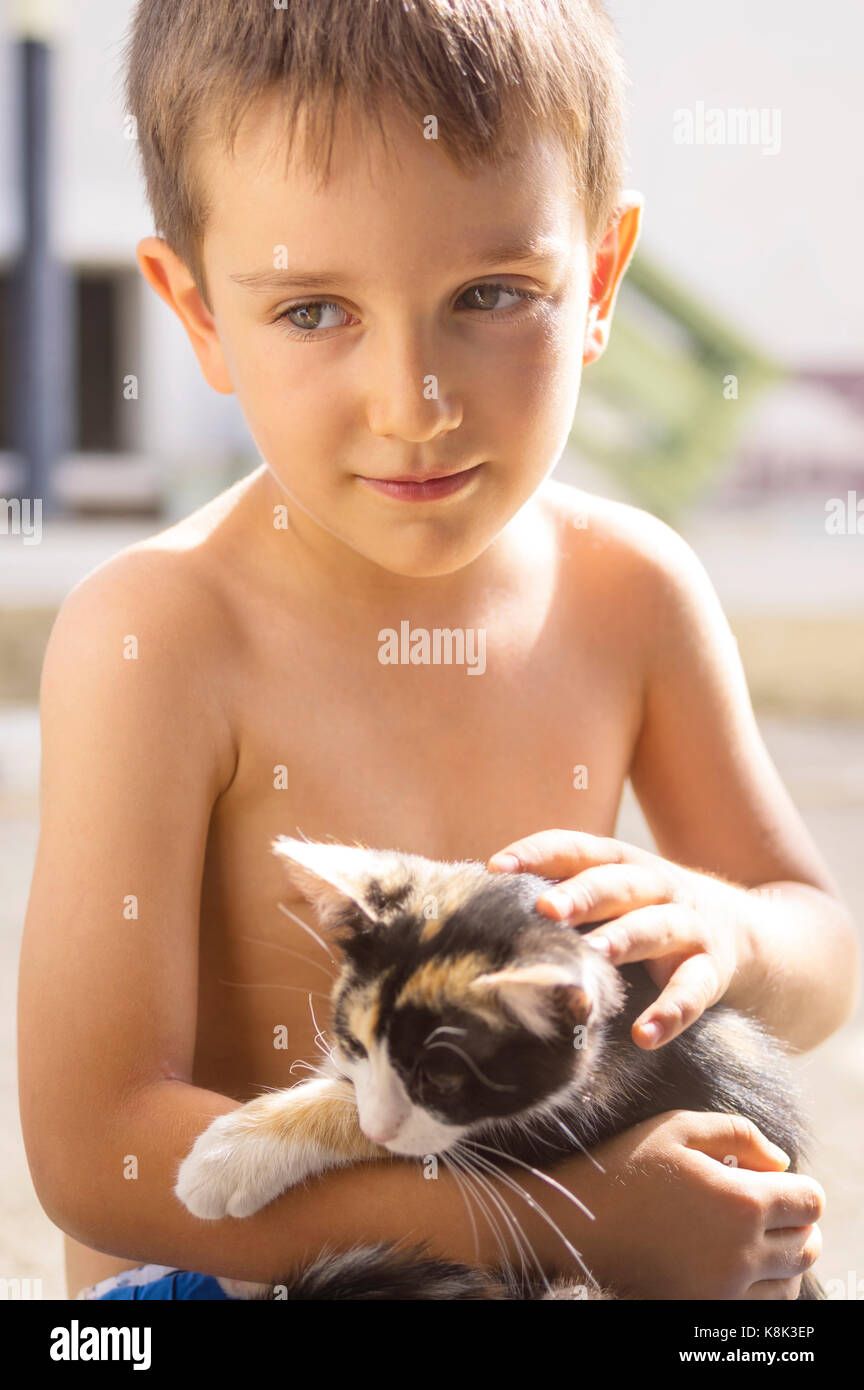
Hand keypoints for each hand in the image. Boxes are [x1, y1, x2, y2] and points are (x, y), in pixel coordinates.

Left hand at [487, 829, 750, 1048]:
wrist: (746, 931)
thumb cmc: (646, 913)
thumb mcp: (612, 896)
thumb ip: (563, 898)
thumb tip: (482, 909)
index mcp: (623, 863)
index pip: (578, 848)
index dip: (538, 853)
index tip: (496, 867)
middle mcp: (658, 887)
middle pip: (618, 882)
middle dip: (582, 893)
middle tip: (546, 908)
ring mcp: (688, 927)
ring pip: (656, 927)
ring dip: (624, 940)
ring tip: (593, 957)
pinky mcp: (712, 970)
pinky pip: (694, 991)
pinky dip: (671, 1012)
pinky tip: (644, 1033)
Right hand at [552, 1110, 823, 1299]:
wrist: (572, 1222)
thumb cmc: (623, 1166)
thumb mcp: (677, 1127)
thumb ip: (739, 1133)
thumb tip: (780, 1162)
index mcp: (741, 1202)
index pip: (809, 1202)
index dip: (800, 1187)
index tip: (775, 1181)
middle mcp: (741, 1254)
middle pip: (807, 1245)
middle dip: (796, 1222)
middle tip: (766, 1206)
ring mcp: (723, 1290)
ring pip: (789, 1283)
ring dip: (782, 1258)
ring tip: (751, 1237)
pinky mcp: (703, 1311)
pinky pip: (759, 1308)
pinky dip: (761, 1288)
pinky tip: (735, 1264)